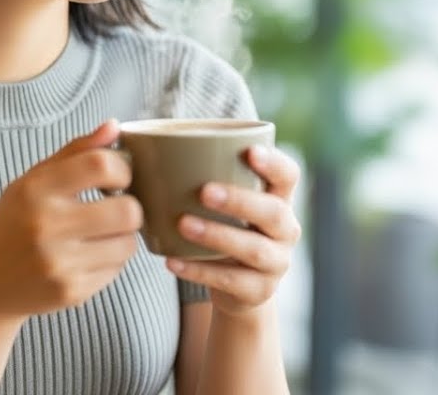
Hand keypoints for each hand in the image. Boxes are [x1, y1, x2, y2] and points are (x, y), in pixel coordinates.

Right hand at [0, 120, 142, 326]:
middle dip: (130, 207)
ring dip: (123, 236)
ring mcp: (59, 263)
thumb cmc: (13, 225)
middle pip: (127, 210)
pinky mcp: (71, 292)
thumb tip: (114, 126)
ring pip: (128, 243)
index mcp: (35, 190)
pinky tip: (87, 256)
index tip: (117, 177)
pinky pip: (116, 270)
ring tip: (101, 233)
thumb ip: (75, 151)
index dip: (122, 168)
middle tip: (115, 207)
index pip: (100, 165)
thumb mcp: (32, 182)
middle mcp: (45, 226)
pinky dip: (110, 261)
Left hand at [165, 145, 301, 319]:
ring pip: (254, 250)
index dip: (274, 163)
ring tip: (184, 224)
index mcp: (280, 199)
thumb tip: (149, 146)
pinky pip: (231, 281)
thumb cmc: (226, 227)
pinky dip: (199, 271)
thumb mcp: (227, 204)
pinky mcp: (260, 291)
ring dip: (218, 235)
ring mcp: (277, 263)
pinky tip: (172, 261)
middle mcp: (286, 230)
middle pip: (274, 213)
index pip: (288, 176)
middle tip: (204, 191)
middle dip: (240, 201)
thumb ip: (208, 178)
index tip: (249, 151)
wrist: (238, 286)